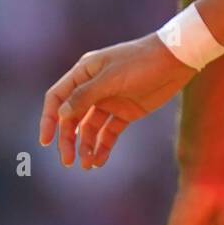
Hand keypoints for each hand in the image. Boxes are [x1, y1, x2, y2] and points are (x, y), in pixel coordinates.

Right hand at [39, 34, 197, 167]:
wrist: (177, 59)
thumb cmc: (142, 61)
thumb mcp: (112, 77)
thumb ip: (86, 95)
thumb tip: (62, 115)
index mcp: (85, 72)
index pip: (58, 97)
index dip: (49, 119)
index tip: (46, 141)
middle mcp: (94, 87)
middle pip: (72, 117)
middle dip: (68, 140)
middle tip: (68, 161)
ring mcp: (110, 100)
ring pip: (90, 128)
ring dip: (86, 146)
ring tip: (87, 165)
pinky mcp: (126, 112)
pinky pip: (109, 132)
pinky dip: (103, 147)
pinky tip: (100, 161)